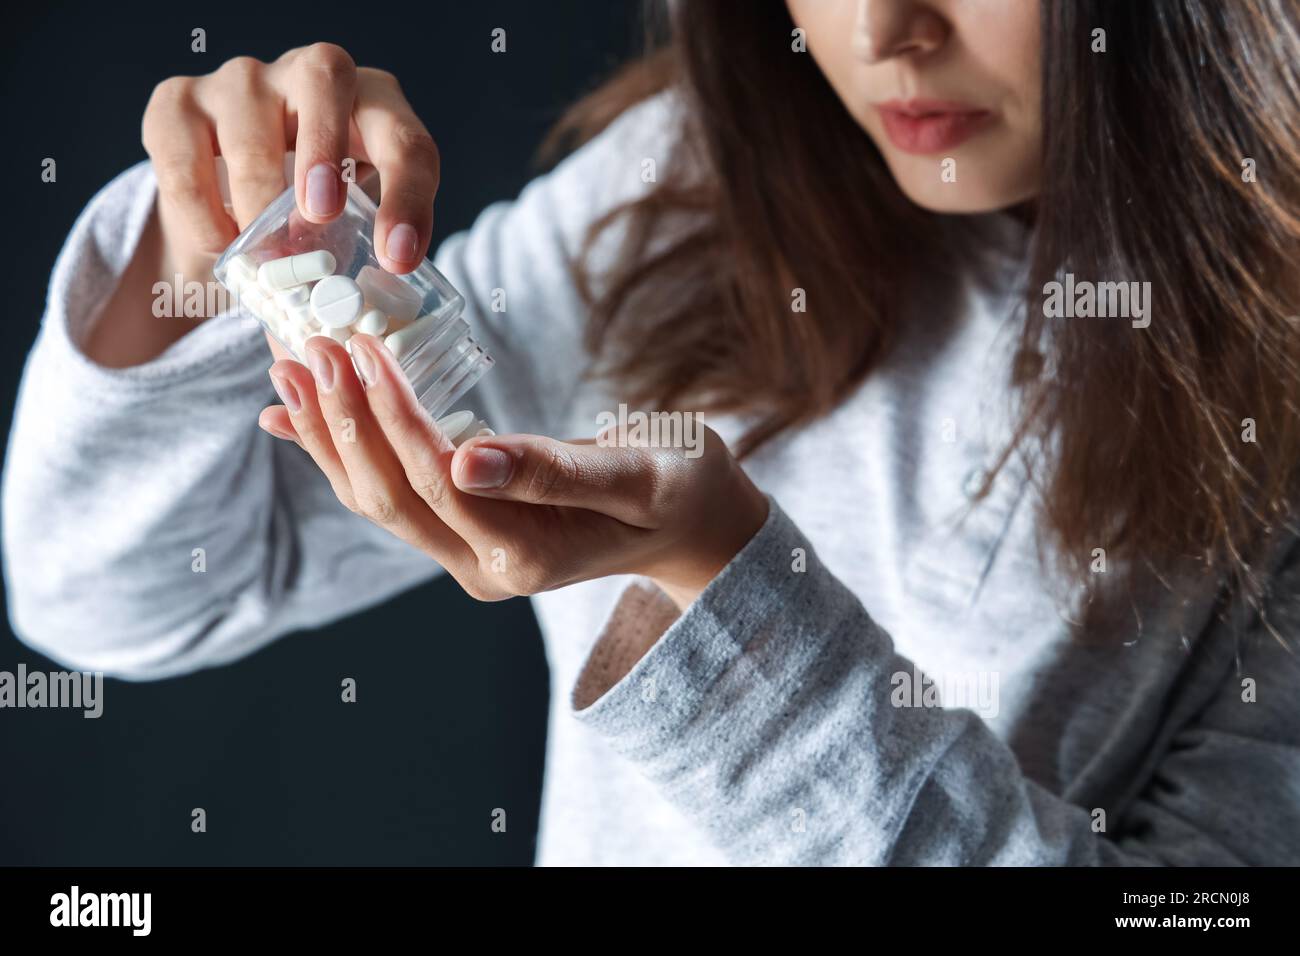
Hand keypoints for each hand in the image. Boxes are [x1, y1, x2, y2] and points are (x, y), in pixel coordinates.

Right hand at [92, 44, 438, 366]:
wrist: (235, 199)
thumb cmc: (314, 223)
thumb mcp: (353, 242)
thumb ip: (360, 278)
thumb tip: (354, 357)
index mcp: (377, 110)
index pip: (406, 142)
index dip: (407, 199)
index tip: (398, 260)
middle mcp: (313, 77)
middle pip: (325, 76)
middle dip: (323, 145)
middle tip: (319, 216)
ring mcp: (243, 82)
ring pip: (249, 116)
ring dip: (257, 196)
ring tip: (264, 258)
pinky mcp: (178, 103)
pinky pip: (183, 149)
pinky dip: (200, 207)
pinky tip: (219, 247)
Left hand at [259, 335, 770, 609]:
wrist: (690, 524)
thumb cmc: (682, 487)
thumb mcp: (642, 473)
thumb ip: (558, 470)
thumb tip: (467, 458)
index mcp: (530, 554)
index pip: (439, 482)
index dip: (393, 416)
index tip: (357, 348)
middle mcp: (488, 568)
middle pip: (392, 497)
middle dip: (343, 423)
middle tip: (306, 348)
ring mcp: (471, 558)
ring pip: (380, 500)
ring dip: (331, 436)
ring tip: (288, 371)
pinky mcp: (464, 537)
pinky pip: (393, 496)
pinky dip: (345, 453)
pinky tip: (299, 417)